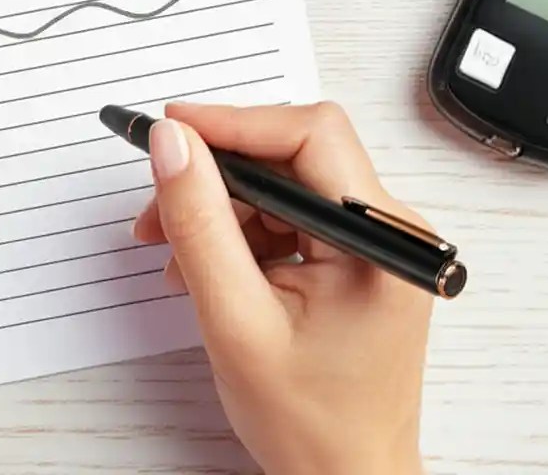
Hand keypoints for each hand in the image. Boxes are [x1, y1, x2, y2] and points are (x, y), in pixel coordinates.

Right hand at [134, 102, 432, 474]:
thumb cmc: (312, 424)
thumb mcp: (237, 320)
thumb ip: (201, 225)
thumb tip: (173, 146)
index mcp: (381, 241)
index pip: (309, 135)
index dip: (234, 122)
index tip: (172, 129)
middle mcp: (389, 231)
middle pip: (292, 156)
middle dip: (216, 175)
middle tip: (158, 203)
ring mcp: (372, 244)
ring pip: (283, 186)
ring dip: (220, 210)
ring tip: (176, 256)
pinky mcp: (352, 258)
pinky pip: (288, 218)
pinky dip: (240, 235)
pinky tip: (206, 268)